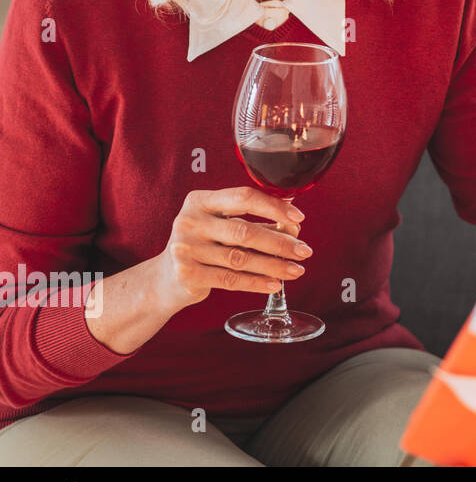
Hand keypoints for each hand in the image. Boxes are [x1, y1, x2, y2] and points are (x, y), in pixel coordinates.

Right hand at [152, 187, 311, 311]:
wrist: (165, 279)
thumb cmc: (205, 246)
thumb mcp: (223, 226)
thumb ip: (255, 223)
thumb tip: (294, 225)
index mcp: (200, 201)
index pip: (244, 197)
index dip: (274, 207)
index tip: (299, 217)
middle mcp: (189, 221)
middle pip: (245, 231)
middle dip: (280, 242)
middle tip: (304, 251)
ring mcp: (186, 248)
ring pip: (241, 258)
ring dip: (274, 265)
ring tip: (296, 270)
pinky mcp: (187, 274)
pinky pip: (231, 279)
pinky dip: (257, 282)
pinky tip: (275, 284)